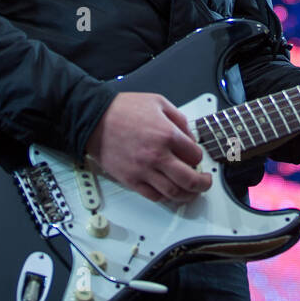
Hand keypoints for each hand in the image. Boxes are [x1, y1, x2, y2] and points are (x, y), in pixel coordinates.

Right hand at [84, 92, 212, 203]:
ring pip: (173, 192)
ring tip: (191, 193)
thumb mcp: (158, 102)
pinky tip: (168, 192)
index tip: (196, 157)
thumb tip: (189, 135)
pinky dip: (165, 197)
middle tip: (205, 183)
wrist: (94, 118)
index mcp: (167, 134)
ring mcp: (143, 170)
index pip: (195, 155)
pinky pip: (153, 196)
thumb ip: (178, 118)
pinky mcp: (130, 179)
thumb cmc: (122, 109)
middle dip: (202, 184)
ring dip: (187, 195)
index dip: (199, 157)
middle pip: (189, 180)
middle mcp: (157, 155)